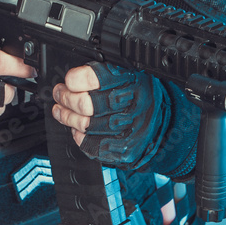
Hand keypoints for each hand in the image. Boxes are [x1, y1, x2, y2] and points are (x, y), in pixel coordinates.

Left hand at [52, 63, 179, 224]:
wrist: (165, 123)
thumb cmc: (141, 96)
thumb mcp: (130, 75)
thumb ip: (104, 74)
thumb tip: (72, 79)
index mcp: (133, 81)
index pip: (98, 78)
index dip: (77, 79)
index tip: (69, 80)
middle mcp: (132, 106)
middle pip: (86, 104)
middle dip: (66, 98)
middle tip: (60, 94)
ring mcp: (127, 130)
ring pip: (84, 125)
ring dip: (66, 117)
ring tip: (61, 110)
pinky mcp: (122, 150)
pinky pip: (90, 144)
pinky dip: (78, 136)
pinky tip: (76, 128)